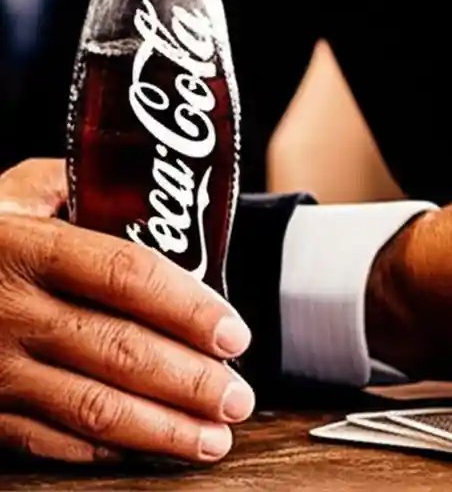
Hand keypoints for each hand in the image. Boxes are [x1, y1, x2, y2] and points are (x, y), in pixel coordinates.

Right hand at [0, 159, 254, 464]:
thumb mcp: (18, 194)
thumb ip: (85, 189)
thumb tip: (164, 193)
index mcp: (25, 247)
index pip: (127, 276)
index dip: (189, 309)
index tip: (234, 334)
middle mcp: (7, 311)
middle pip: (120, 351)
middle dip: (193, 382)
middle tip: (238, 398)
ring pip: (92, 408)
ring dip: (164, 429)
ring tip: (214, 438)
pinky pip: (50, 440)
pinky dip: (106, 450)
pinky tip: (149, 449)